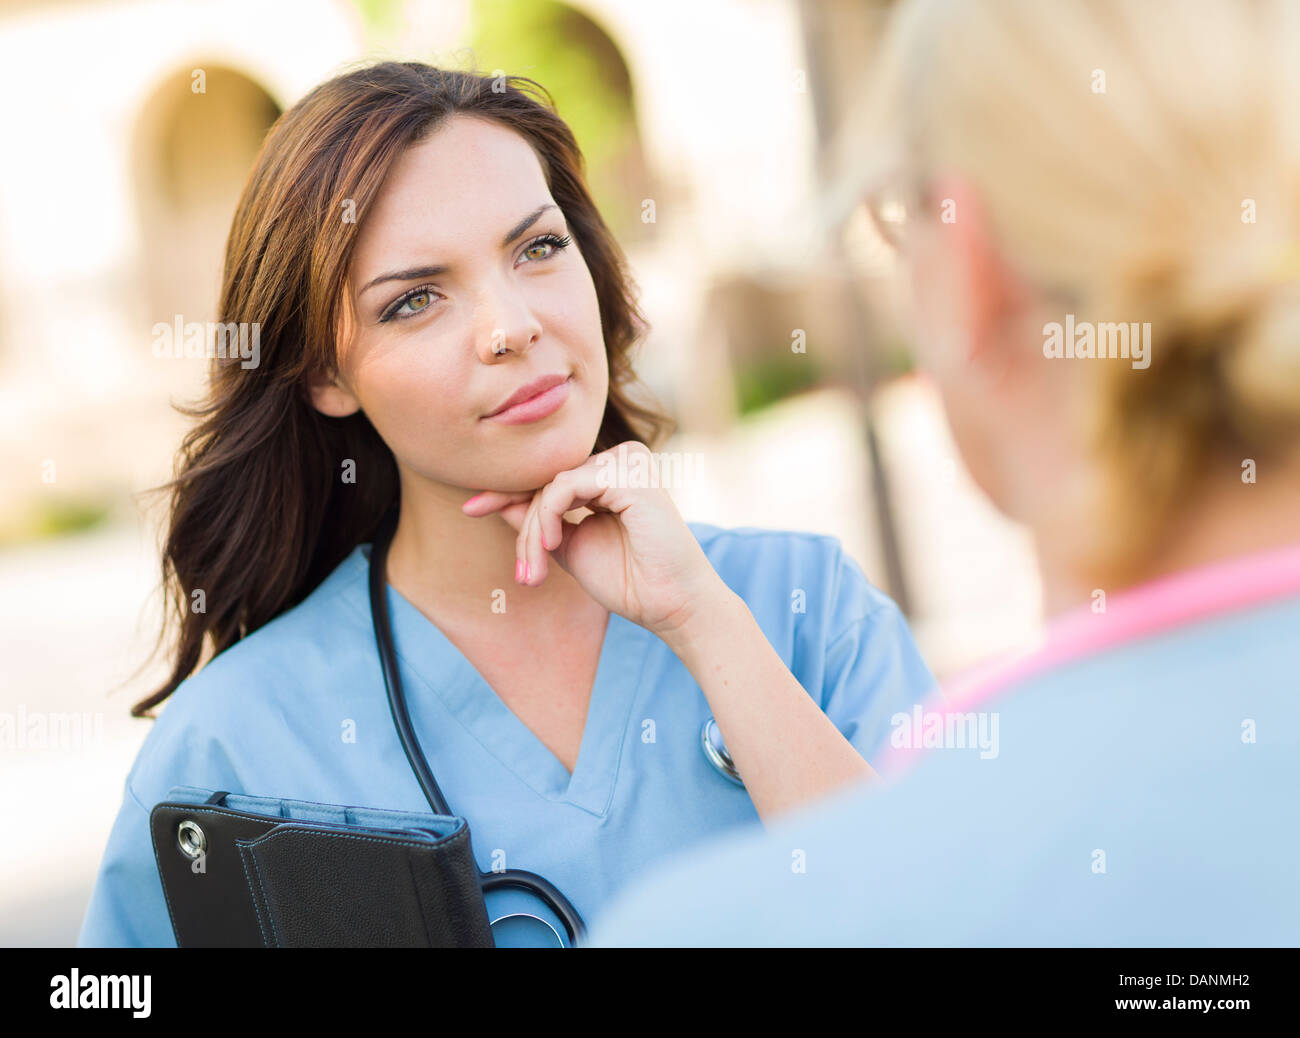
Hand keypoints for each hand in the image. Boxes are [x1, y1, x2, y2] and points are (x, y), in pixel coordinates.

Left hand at [461, 440, 724, 639]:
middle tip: (524, 573)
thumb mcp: (570, 547)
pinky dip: (548, 516)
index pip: (550, 478)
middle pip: (547, 482)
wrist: (670, 605)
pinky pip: (566, 485)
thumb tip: (498, 501)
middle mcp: (621, 460)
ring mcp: (628, 462)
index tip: (469, 508)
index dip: (507, 493)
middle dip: (525, 527)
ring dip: (534, 529)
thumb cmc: (630, 581)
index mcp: (611, 474)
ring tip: (535, 570)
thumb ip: (539, 523)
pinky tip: (552, 547)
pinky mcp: (630, 472)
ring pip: (552, 485)